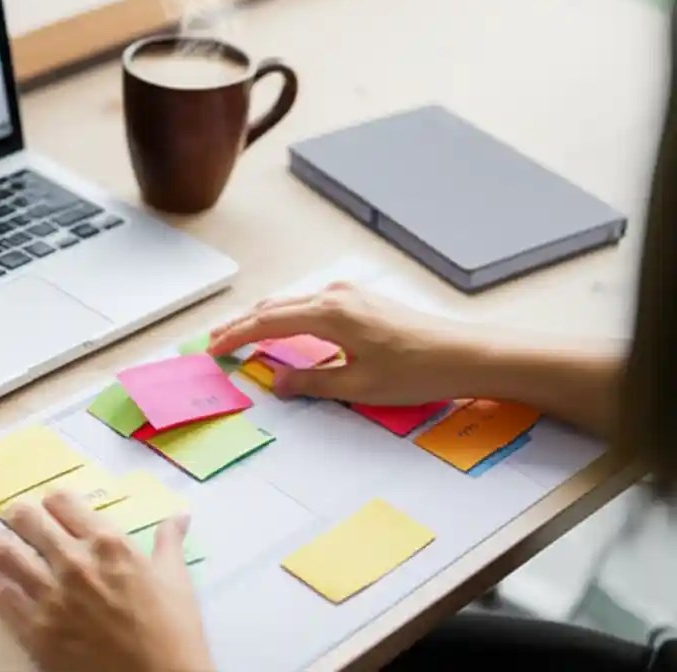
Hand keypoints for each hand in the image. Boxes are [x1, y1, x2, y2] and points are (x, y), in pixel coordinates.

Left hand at [0, 492, 212, 671]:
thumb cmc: (172, 633)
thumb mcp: (175, 581)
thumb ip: (169, 543)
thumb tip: (179, 516)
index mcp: (108, 544)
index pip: (63, 503)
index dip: (54, 502)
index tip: (50, 506)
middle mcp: (74, 562)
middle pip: (28, 521)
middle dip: (19, 516)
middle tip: (15, 517)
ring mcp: (50, 596)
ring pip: (6, 554)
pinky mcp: (35, 630)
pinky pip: (1, 597)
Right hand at [207, 281, 474, 404]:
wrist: (467, 354)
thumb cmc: (417, 372)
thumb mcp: (359, 386)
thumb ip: (311, 382)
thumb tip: (275, 382)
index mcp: (329, 314)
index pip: (267, 322)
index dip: (236, 336)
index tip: (212, 350)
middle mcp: (335, 296)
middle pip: (275, 307)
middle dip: (242, 324)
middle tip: (215, 341)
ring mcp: (350, 295)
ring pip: (292, 304)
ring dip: (264, 320)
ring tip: (241, 336)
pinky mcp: (362, 300)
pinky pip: (310, 306)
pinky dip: (287, 318)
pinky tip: (284, 331)